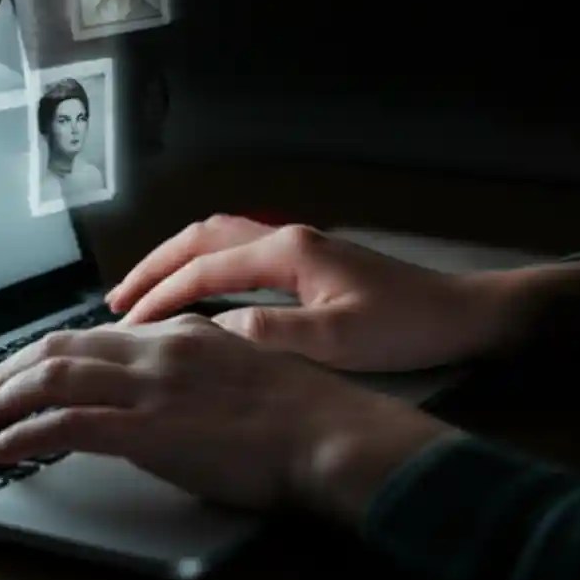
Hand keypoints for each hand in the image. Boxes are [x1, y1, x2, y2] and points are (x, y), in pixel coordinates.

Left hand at [0, 315, 453, 521]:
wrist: (332, 435)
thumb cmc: (303, 414)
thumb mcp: (241, 372)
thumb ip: (193, 373)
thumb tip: (159, 396)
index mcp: (179, 334)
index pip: (90, 336)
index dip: (42, 354)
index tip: (18, 373)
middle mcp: (156, 349)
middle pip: (56, 348)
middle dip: (5, 371)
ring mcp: (149, 387)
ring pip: (49, 378)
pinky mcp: (146, 429)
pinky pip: (63, 426)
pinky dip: (19, 435)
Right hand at [103, 214, 504, 372]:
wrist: (462, 315)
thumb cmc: (407, 328)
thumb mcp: (338, 342)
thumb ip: (272, 334)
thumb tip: (213, 332)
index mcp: (289, 252)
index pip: (205, 268)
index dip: (162, 295)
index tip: (127, 323)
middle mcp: (287, 238)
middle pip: (202, 238)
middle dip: (155, 265)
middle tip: (117, 299)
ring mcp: (298, 244)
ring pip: (218, 238)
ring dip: (177, 260)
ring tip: (144, 292)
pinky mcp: (308, 260)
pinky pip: (238, 251)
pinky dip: (204, 265)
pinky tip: (197, 292)